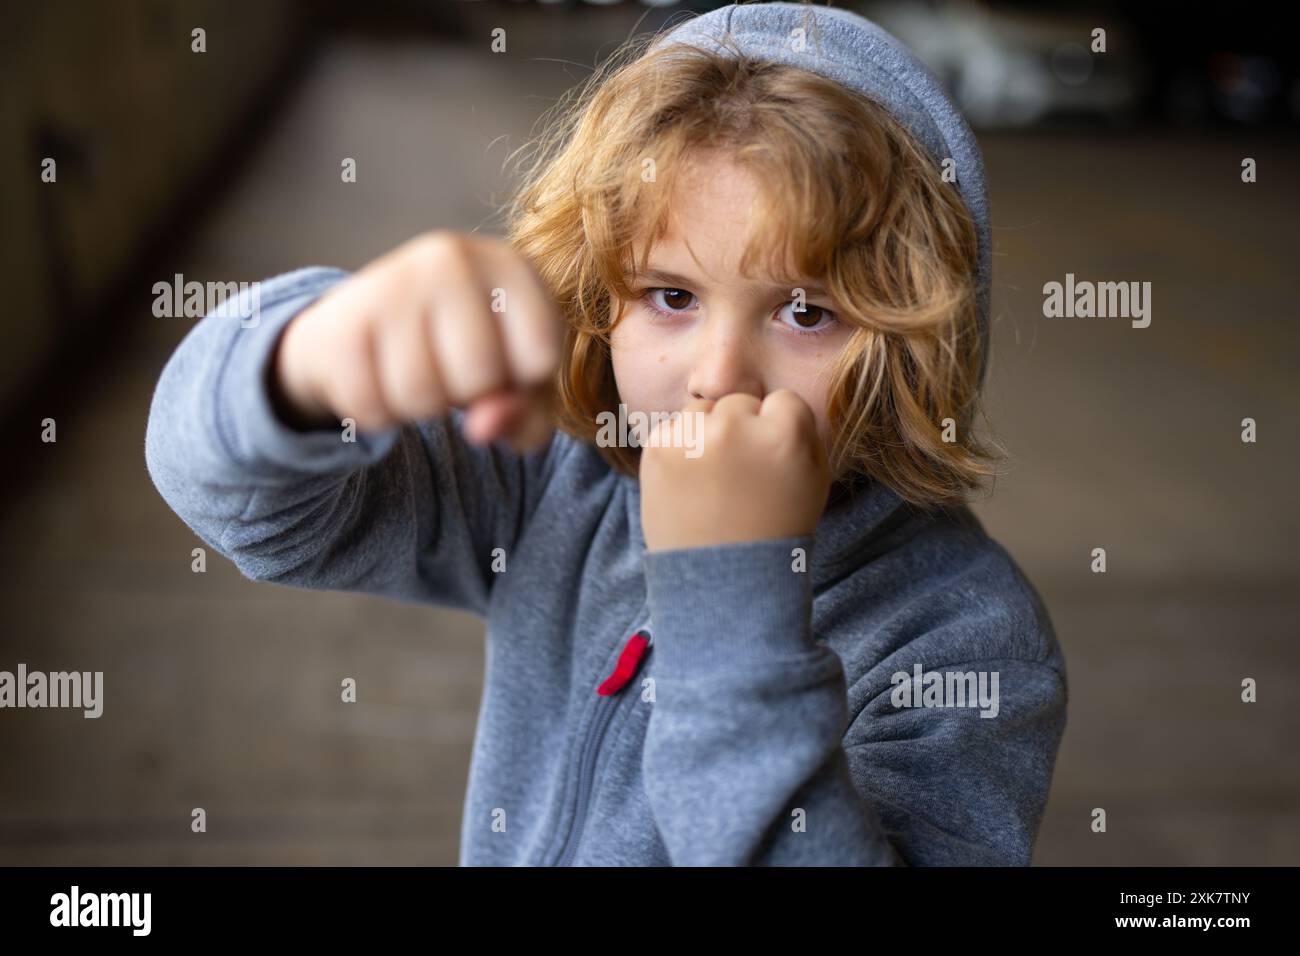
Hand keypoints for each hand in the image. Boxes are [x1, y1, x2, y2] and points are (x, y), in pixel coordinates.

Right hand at [271, 230, 563, 450]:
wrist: (363, 326)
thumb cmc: (462, 352)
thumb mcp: (515, 380)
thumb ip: (526, 415)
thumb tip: (484, 427)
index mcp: (510, 266)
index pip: (540, 356)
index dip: (521, 383)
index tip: (503, 362)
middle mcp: (452, 259)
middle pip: (479, 378)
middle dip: (466, 396)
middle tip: (448, 367)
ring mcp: (392, 284)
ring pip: (422, 398)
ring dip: (419, 407)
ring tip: (415, 370)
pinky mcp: (342, 323)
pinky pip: (372, 409)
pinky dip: (378, 414)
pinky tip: (377, 378)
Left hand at [639, 390, 831, 551]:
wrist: (722, 578)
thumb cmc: (775, 528)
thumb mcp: (815, 480)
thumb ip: (803, 431)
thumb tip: (777, 401)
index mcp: (783, 435)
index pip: (783, 401)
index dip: (779, 432)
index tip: (772, 463)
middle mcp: (736, 428)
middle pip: (740, 402)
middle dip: (742, 430)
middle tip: (740, 476)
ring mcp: (692, 438)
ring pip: (702, 411)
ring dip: (707, 435)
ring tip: (714, 482)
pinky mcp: (657, 449)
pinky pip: (672, 430)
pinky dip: (679, 452)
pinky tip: (691, 486)